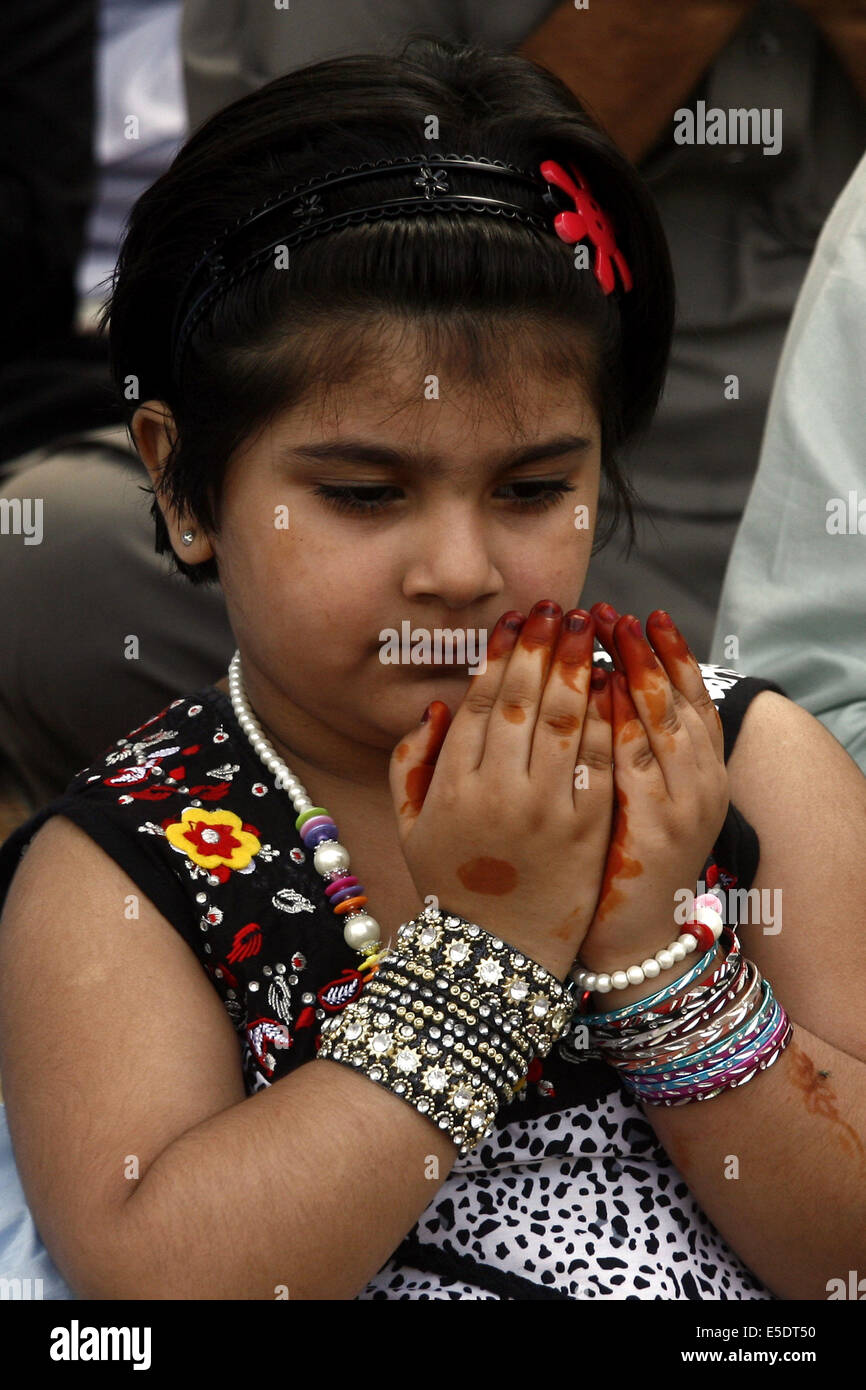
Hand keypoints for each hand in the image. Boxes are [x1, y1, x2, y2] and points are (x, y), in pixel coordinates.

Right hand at [388, 602, 613, 980]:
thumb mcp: (409, 826)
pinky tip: (614, 683)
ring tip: (589, 630)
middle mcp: (500, 790)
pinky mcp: (590, 827)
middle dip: (543, 646)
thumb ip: (412, 762)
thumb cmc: (448, 884)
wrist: (496, 955)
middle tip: (557, 609)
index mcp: (454, 786)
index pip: (479, 701)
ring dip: (580, 667)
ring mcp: (549, 809)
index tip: (515, 621)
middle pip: (525, 699)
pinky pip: (602, 758)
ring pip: (568, 719)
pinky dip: (609, 716)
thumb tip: (438, 705)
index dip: (500, 654)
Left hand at [578, 604, 728, 976]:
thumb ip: (636, 748)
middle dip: (643, 649)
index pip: (692, 697)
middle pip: (678, 698)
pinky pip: (634, 761)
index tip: (643, 613)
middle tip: (610, 611)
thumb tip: (607, 684)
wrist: (633, 940)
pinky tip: (597, 688)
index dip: (668, 652)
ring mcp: (682, 805)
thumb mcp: (643, 799)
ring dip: (633, 670)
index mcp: (702, 774)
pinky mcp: (650, 828)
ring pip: (663, 721)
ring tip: (602, 632)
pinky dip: (619, 720)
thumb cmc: (627, 862)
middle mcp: (702, 784)